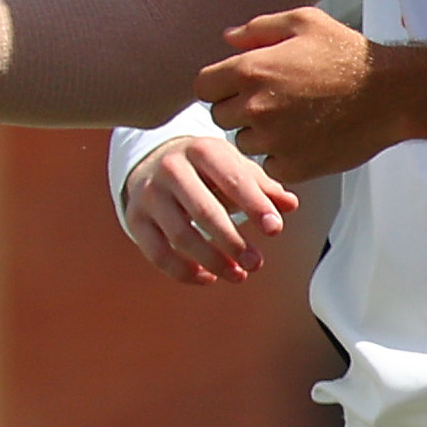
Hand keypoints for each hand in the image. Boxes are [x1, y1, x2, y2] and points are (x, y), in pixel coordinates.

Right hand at [122, 136, 297, 284]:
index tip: (275, 229)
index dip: (254, 205)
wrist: (153, 160)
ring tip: (239, 275)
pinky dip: (184, 272)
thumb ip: (262, 186)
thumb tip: (290, 204)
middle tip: (257, 263)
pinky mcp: (135, 218)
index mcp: (201, 149)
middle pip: (203, 211)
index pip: (231, 179)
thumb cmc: (205, 167)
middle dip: (233, 241)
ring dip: (213, 261)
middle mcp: (170, 168)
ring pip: (181, 236)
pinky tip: (208, 278)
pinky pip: (158, 254)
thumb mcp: (233, 165)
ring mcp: (149, 194)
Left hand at [196, 6, 400, 182]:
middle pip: (220, 116)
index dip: (218, 85)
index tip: (237, 85)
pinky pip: (269, 164)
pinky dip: (281, 156)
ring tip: (291, 119)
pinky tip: (304, 138)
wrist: (390, 94)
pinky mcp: (293, 166)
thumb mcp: (304, 23)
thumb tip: (227, 39)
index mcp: (251, 69)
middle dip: (237, 108)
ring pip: (243, 143)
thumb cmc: (348, 53)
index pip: (203, 86)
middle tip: (270, 101)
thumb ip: (259, 29)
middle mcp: (255, 107)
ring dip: (258, 134)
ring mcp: (273, 140)